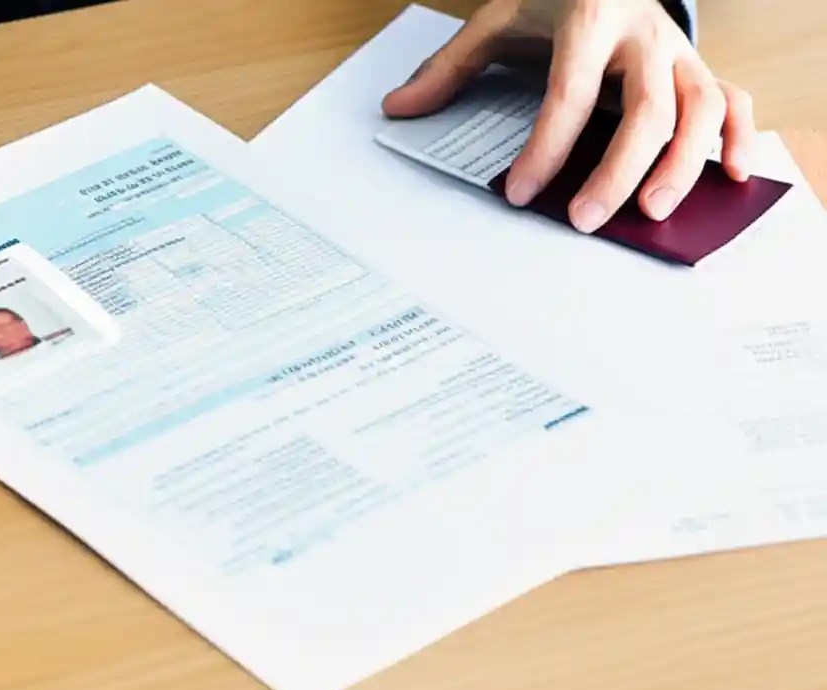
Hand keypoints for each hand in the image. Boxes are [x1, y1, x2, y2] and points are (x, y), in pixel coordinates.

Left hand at [382, 0, 756, 232]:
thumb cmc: (554, 0)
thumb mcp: (497, 21)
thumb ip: (448, 68)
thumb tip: (397, 107)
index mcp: (590, 17)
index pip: (568, 93)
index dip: (546, 147)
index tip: (519, 192)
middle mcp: (643, 35)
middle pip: (647, 107)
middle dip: (618, 169)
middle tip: (585, 220)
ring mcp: (679, 53)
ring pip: (700, 108)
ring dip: (683, 163)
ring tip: (653, 212)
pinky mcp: (699, 68)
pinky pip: (734, 101)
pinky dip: (740, 137)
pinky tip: (730, 176)